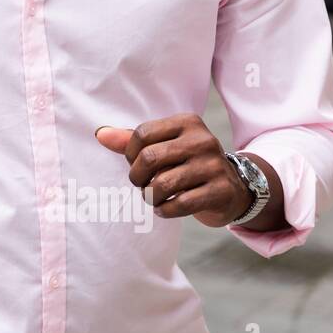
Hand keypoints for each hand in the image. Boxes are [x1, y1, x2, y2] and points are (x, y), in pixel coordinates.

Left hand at [95, 114, 251, 226]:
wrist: (232, 188)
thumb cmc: (186, 164)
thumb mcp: (164, 146)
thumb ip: (130, 140)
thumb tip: (100, 134)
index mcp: (187, 122)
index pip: (142, 134)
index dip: (130, 154)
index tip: (136, 165)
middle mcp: (203, 140)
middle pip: (150, 158)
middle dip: (137, 177)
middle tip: (141, 185)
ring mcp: (214, 165)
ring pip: (163, 184)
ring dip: (150, 196)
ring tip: (153, 197)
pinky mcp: (221, 191)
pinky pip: (180, 204)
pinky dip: (165, 210)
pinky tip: (165, 208)